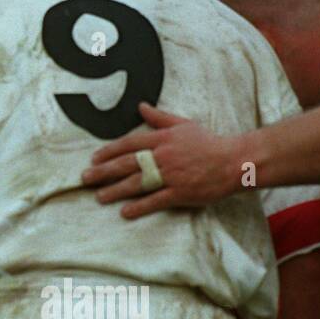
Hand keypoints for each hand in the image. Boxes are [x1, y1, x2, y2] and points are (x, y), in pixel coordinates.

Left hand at [81, 103, 242, 217]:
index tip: (94, 158)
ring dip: (116, 190)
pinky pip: (156, 200)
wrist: (234, 161)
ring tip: (99, 196)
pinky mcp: (181, 193)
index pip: (129, 144)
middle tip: (85, 178)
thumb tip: (141, 106)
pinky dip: (140, 206)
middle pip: (127, 164)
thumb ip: (159, 117)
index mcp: (162, 139)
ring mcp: (171, 175)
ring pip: (138, 183)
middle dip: (103, 171)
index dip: (109, 151)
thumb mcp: (182, 124)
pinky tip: (125, 212)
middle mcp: (163, 156)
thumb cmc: (208, 142)